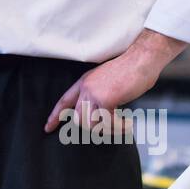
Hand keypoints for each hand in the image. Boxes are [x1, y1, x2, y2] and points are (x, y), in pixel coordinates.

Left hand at [43, 50, 160, 133]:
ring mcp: (94, 93)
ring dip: (107, 129)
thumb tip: (98, 113)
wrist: (142, 59)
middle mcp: (86, 87)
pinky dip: (119, 127)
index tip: (47, 127)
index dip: (55, 115)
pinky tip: (128, 123)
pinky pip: (107, 123)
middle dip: (94, 128)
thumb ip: (98, 93)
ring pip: (90, 124)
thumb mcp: (107, 80)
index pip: (65, 101)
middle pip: (78, 119)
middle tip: (111, 127)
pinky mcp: (106, 99)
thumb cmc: (130, 70)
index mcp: (85, 82)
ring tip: (121, 125)